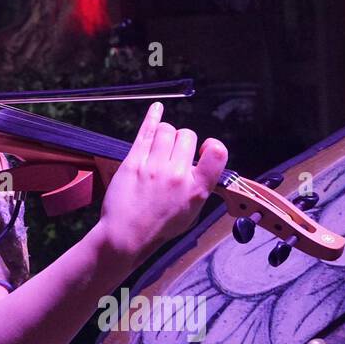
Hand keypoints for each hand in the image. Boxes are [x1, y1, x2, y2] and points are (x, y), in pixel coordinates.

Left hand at [97, 101, 228, 258]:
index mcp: (196, 189)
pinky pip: (146, 131)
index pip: (217, 153)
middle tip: (174, 153)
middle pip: (188, 136)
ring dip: (167, 133)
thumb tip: (204, 162)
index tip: (205, 149)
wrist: (127, 235)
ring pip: (167, 130)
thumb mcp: (192, 211)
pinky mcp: (133, 162)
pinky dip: (153, 116)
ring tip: (162, 146)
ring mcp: (154, 167)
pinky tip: (157, 108)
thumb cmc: (159, 226)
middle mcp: (177, 175)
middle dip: (184, 140)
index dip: (213, 145)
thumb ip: (200, 185)